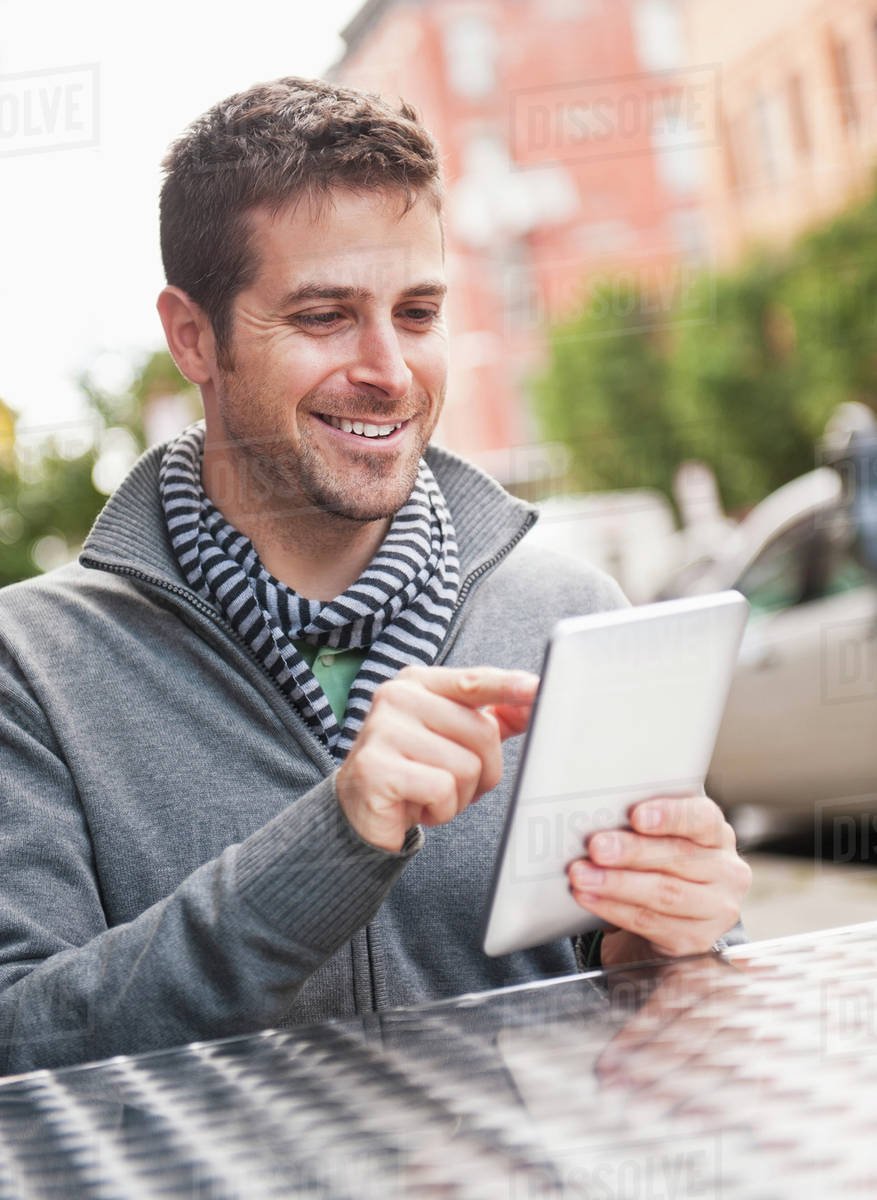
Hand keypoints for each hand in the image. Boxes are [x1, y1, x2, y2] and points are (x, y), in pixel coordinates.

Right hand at [336, 665, 538, 851]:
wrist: (360, 809)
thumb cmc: (414, 769)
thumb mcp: (454, 738)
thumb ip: (492, 718)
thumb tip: (534, 698)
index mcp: (418, 682)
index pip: (474, 681)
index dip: (508, 687)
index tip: (537, 688)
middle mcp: (397, 697)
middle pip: (482, 732)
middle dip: (484, 771)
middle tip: (454, 783)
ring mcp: (383, 729)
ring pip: (466, 766)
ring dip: (459, 795)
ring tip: (430, 794)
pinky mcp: (376, 767)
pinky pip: (442, 790)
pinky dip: (440, 810)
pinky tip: (417, 807)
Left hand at [567, 794, 750, 964]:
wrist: (668, 922)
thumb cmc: (661, 867)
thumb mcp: (661, 841)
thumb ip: (642, 828)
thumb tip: (600, 819)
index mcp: (717, 835)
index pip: (702, 818)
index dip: (670, 815)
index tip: (636, 815)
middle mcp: (727, 871)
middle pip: (678, 857)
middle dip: (632, 851)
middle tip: (596, 846)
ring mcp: (716, 909)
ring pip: (664, 893)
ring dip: (616, 883)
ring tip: (582, 875)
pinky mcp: (696, 940)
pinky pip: (649, 922)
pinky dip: (613, 908)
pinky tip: (589, 898)